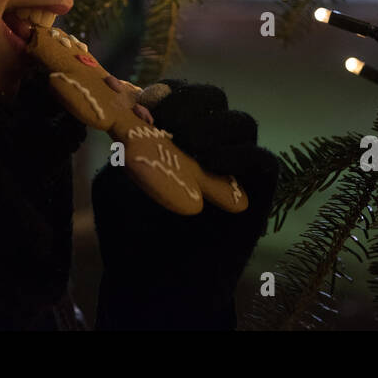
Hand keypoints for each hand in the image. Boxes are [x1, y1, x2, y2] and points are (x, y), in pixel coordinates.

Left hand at [91, 79, 277, 329]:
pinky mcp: (259, 189)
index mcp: (176, 133)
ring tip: (189, 145)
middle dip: (192, 102)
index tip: (145, 104)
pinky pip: (264, 159)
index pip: (180, 93)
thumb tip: (120, 110)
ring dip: (214, 127)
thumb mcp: (114, 185)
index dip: (167, 92)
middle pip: (215, 98)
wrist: (156, 285)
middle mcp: (209, 141)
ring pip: (241, 122)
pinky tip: (212, 164)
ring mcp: (236, 164)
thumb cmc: (132, 234)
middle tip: (168, 121)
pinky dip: (241, 155)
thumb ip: (121, 146)